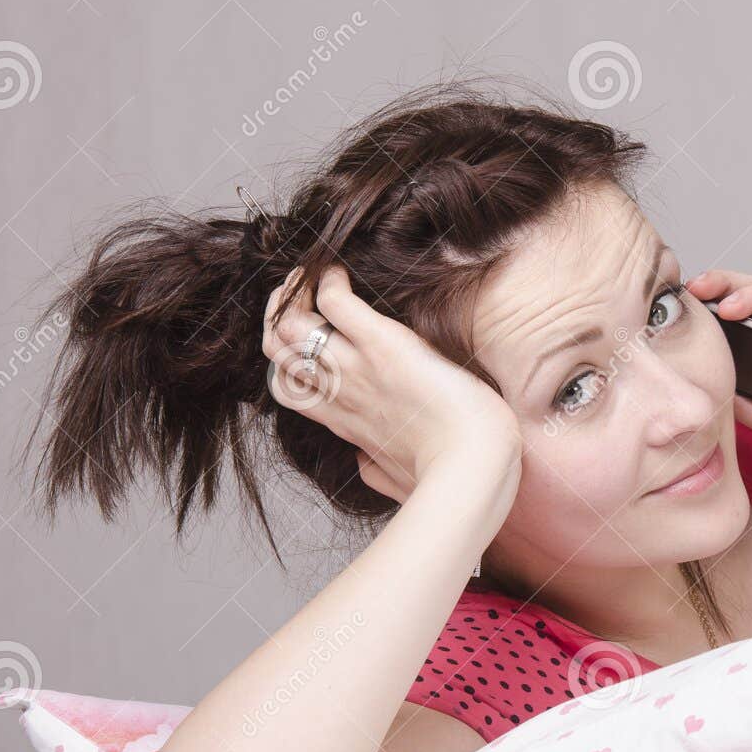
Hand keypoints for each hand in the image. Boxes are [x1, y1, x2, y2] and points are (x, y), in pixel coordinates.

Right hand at [262, 265, 522, 503]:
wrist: (474, 470)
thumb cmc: (451, 478)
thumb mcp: (399, 480)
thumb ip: (376, 469)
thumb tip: (362, 461)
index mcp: (346, 424)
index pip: (289, 388)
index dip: (285, 359)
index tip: (302, 339)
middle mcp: (341, 393)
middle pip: (278, 351)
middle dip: (277, 316)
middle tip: (296, 293)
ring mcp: (357, 368)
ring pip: (290, 325)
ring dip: (294, 292)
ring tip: (309, 275)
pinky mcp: (384, 345)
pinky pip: (334, 302)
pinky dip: (328, 280)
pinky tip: (338, 271)